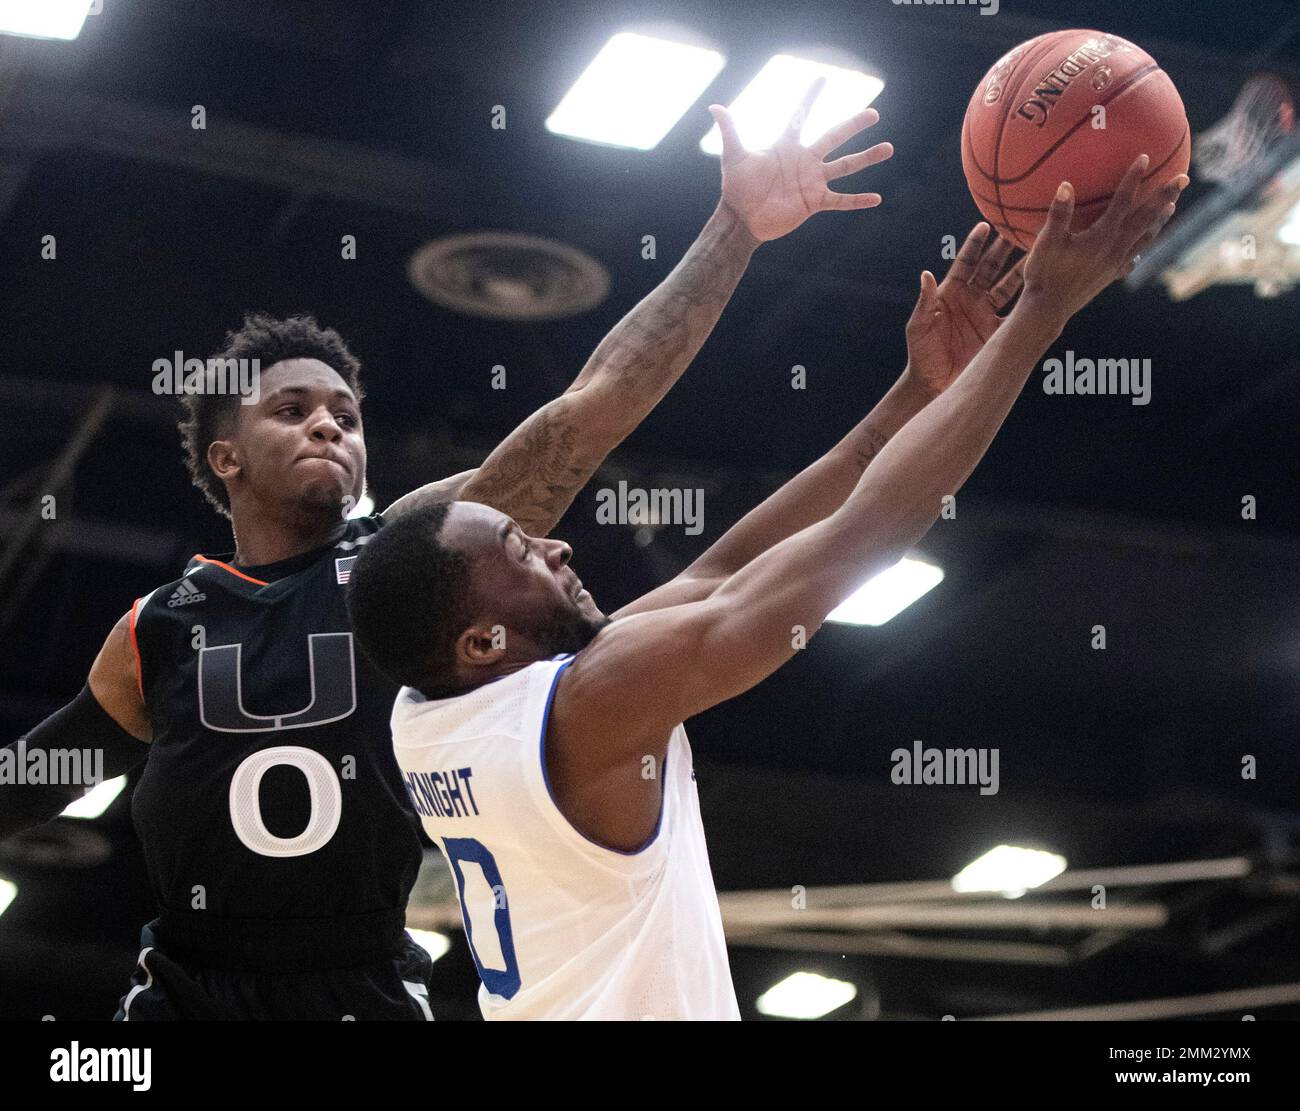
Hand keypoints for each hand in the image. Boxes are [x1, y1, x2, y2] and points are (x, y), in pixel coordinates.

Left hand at [710, 78, 892, 242]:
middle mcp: (804, 160)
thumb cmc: (737, 187)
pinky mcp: (814, 202)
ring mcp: (812, 181)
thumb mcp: (734, 157)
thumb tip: (714, 107)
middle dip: (854, 125)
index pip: (801, 116)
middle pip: (834, 137)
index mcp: (787, 146)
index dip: (810, 97)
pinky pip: (841, 200)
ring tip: (888, 148)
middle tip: (874, 113)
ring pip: (845, 166)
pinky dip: (857, 200)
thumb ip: (730, 132)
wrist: (742, 218)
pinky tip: (877, 198)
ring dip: (867, 158)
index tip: (822, 77)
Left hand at [903, 223, 1024, 397]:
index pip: (965, 262)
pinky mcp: (996, 331)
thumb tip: (926, 274)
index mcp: (951, 292)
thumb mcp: (919, 326)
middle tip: (1019, 229)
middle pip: (991, 267)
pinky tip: (1042, 288)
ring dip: (1022, 269)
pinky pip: (1016, 314)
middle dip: (1004, 248)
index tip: (986, 224)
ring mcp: (986, 313)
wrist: (932, 383)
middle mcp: (971, 298)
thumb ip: (924, 301)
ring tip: (1038, 251)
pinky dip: (1028, 302)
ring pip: (1008, 285)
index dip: (975, 243)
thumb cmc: (920, 353)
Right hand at [1020, 155, 1189, 324]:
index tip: (1146, 157)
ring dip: (1159, 220)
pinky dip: (1142, 248)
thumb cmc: (1043, 274)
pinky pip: (1133, 258)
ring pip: (1145, 237)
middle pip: (1146, 218)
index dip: (1134, 178)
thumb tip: (1065, 184)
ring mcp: (1116, 264)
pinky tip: (1142, 246)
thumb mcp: (1046, 242)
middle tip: (1183, 179)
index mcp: (1102, 236)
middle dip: (1165, 197)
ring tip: (1171, 207)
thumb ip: (1058, 214)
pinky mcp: (1111, 276)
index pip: (1123, 201)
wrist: (1047, 309)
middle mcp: (1115, 248)